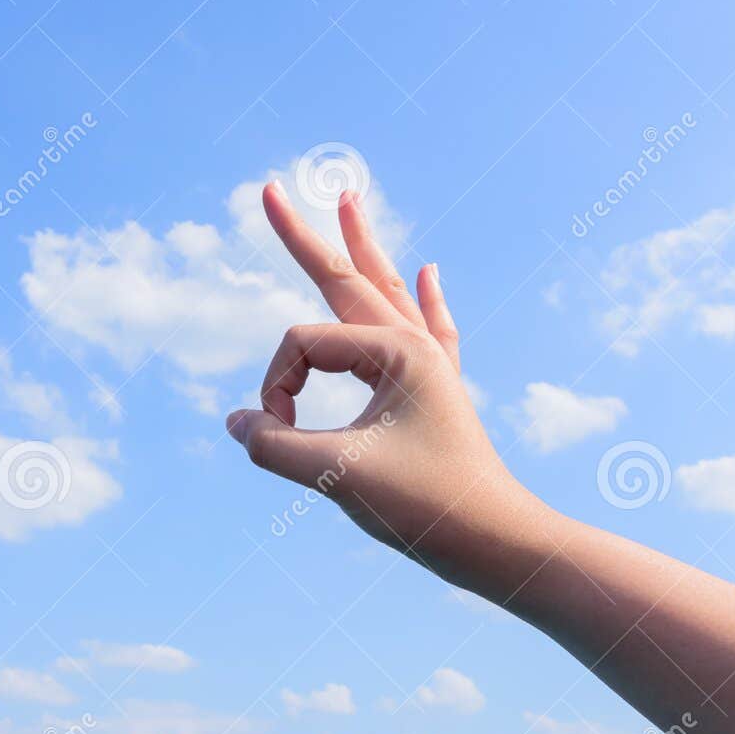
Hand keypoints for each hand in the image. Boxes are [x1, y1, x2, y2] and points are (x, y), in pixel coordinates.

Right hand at [226, 182, 548, 582]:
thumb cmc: (425, 508)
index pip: (301, 346)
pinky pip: (429, 330)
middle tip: (269, 189)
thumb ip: (274, 446)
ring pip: (385, 292)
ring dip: (362, 247)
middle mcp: (414, 344)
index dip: (275, 391)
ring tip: (347, 197)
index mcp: (396, 351)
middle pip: (345, 277)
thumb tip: (237, 421)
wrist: (498, 544)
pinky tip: (430, 273)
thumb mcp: (337, 477)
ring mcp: (430, 364)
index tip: (278, 438)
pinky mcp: (438, 392)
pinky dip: (424, 301)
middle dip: (304, 235)